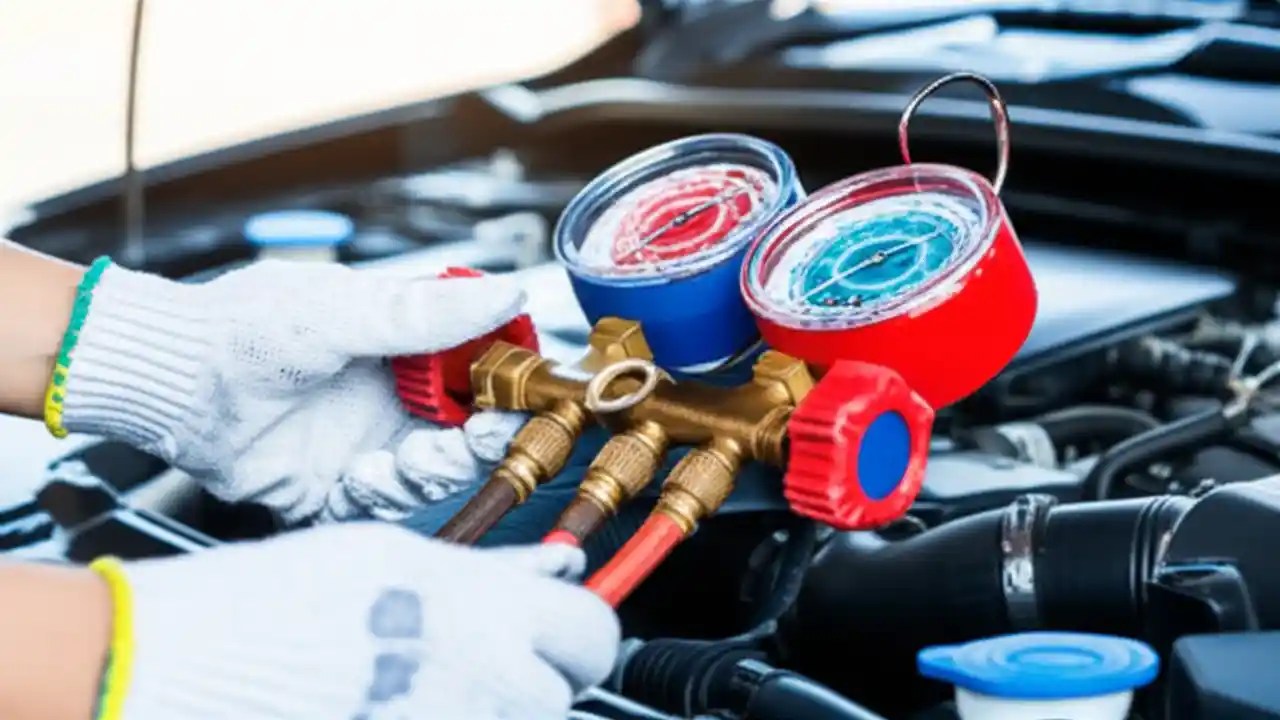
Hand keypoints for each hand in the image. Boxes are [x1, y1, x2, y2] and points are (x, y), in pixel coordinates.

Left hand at [56, 259, 527, 523]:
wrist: (177, 381)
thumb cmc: (250, 328)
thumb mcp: (346, 311)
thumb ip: (429, 312)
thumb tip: (508, 291)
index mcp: (404, 350)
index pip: (480, 373)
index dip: (506, 388)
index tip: (522, 395)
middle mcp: (391, 401)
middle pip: (467, 434)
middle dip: (478, 441)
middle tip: (479, 436)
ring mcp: (364, 446)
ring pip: (430, 476)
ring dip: (428, 471)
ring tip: (403, 459)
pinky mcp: (331, 490)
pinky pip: (378, 509)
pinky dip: (379, 499)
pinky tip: (359, 478)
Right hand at [103, 524, 619, 718]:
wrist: (172, 666)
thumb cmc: (266, 603)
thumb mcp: (389, 557)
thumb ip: (488, 571)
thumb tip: (556, 566)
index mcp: (480, 603)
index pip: (595, 630)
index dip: (576, 635)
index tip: (555, 638)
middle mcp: (484, 675)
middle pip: (563, 693)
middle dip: (536, 682)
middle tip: (478, 666)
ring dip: (488, 709)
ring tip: (416, 686)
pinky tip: (393, 705)